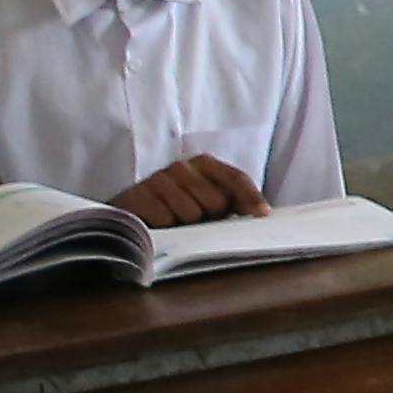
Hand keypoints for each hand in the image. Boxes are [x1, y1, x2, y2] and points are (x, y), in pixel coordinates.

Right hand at [114, 154, 266, 224]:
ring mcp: (159, 180)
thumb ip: (233, 201)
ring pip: (191, 213)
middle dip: (211, 217)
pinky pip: (166, 220)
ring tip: (176, 223)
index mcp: (204, 164)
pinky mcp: (138, 196)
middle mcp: (182, 167)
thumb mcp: (207, 201)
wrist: (129, 213)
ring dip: (187, 225)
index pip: (236, 178)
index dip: (251, 197)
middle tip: (197, 220)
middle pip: (216, 201)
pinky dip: (166, 228)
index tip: (262, 214)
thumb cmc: (175, 207)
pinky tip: (159, 226)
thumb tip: (261, 212)